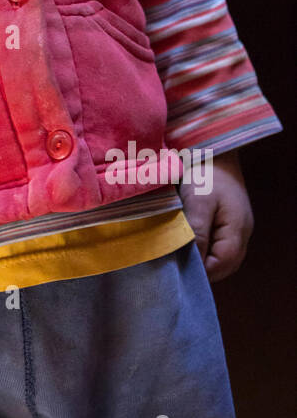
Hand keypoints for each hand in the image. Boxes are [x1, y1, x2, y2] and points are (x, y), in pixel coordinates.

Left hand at [178, 148, 253, 281]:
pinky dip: (203, 245)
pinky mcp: (227, 219)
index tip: (177, 266)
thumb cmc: (205, 172)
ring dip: (202, 256)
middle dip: (202, 267)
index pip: (223, 263)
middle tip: (176, 261)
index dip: (202, 270)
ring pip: (220, 254)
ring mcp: (236, 226)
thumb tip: (193, 264)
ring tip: (179, 251)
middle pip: (224, 263)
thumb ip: (198, 233)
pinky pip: (217, 242)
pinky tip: (186, 239)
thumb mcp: (198, 202)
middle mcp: (241, 231)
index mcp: (238, 229)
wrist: (212, 146)